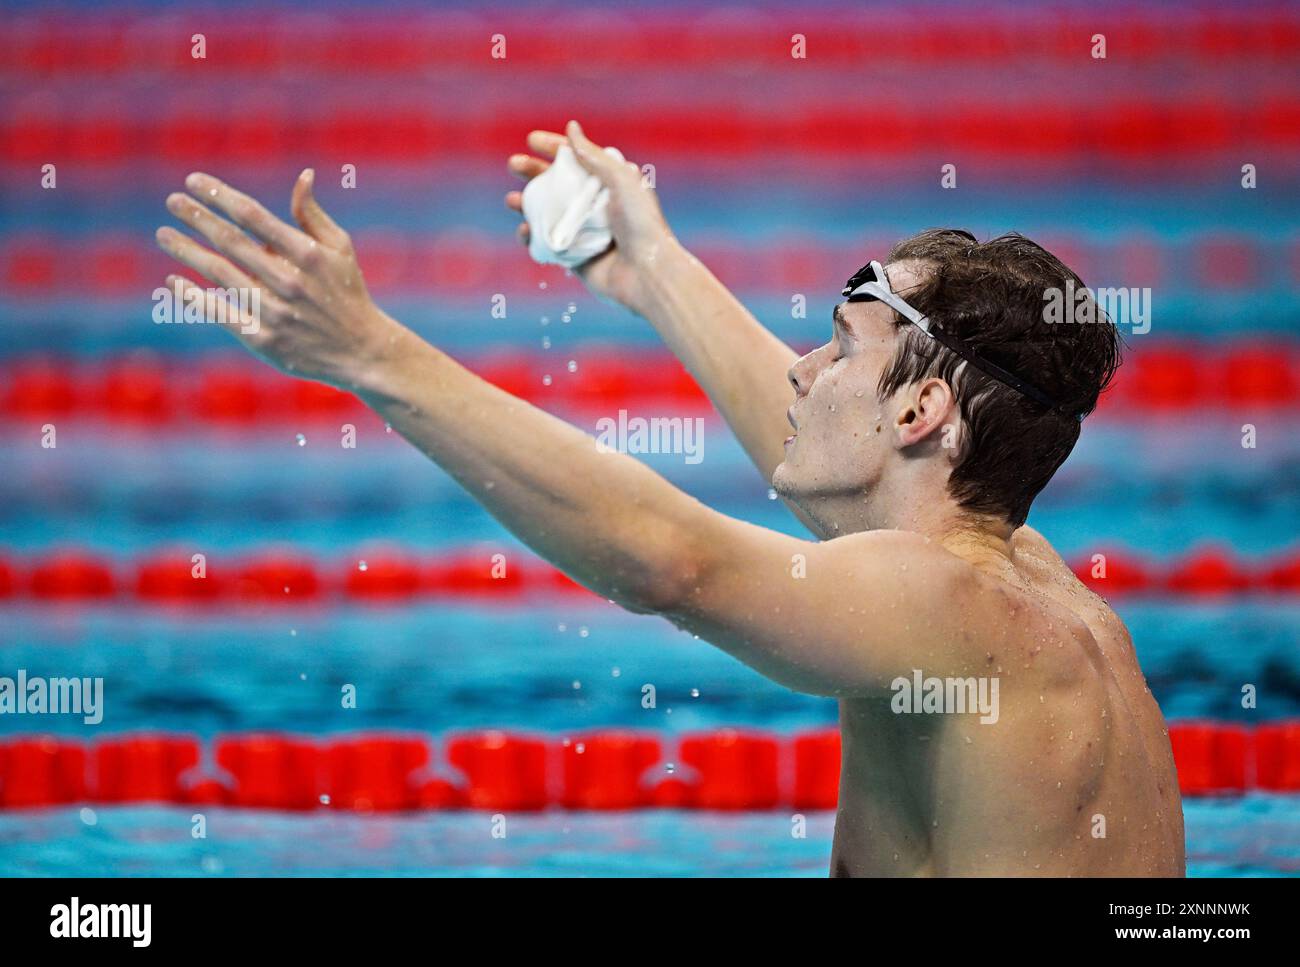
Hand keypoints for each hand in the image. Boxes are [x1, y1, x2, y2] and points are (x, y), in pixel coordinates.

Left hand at [155, 169, 403, 388]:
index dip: (220, 195)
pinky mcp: (264, 339)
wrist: (361, 351)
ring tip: (164, 235)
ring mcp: (275, 312)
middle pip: (231, 242)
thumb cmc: (348, 293)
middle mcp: (289, 281)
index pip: (253, 216)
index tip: (193, 180)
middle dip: (197, 217)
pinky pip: (219, 313)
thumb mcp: (340, 249)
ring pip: (219, 274)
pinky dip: (192, 296)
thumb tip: (303, 175)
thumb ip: (314, 215)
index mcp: (307, 254)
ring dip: (186, 251)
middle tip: (173, 201)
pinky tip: (173, 281)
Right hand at [505, 120, 675, 313]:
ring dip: (527, 204)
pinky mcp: (575, 257)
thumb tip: (571, 127)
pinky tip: (523, 230)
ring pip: (549, 213)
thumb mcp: (621, 179)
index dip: (555, 148)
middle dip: (533, 173)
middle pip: (559, 184)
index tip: (531, 140)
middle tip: (513, 165)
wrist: (647, 273)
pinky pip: (548, 243)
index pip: (579, 160)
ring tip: (512, 201)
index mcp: (611, 185)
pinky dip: (532, 236)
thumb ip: (593, 154)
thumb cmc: (641, 224)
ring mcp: (584, 232)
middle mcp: (597, 207)